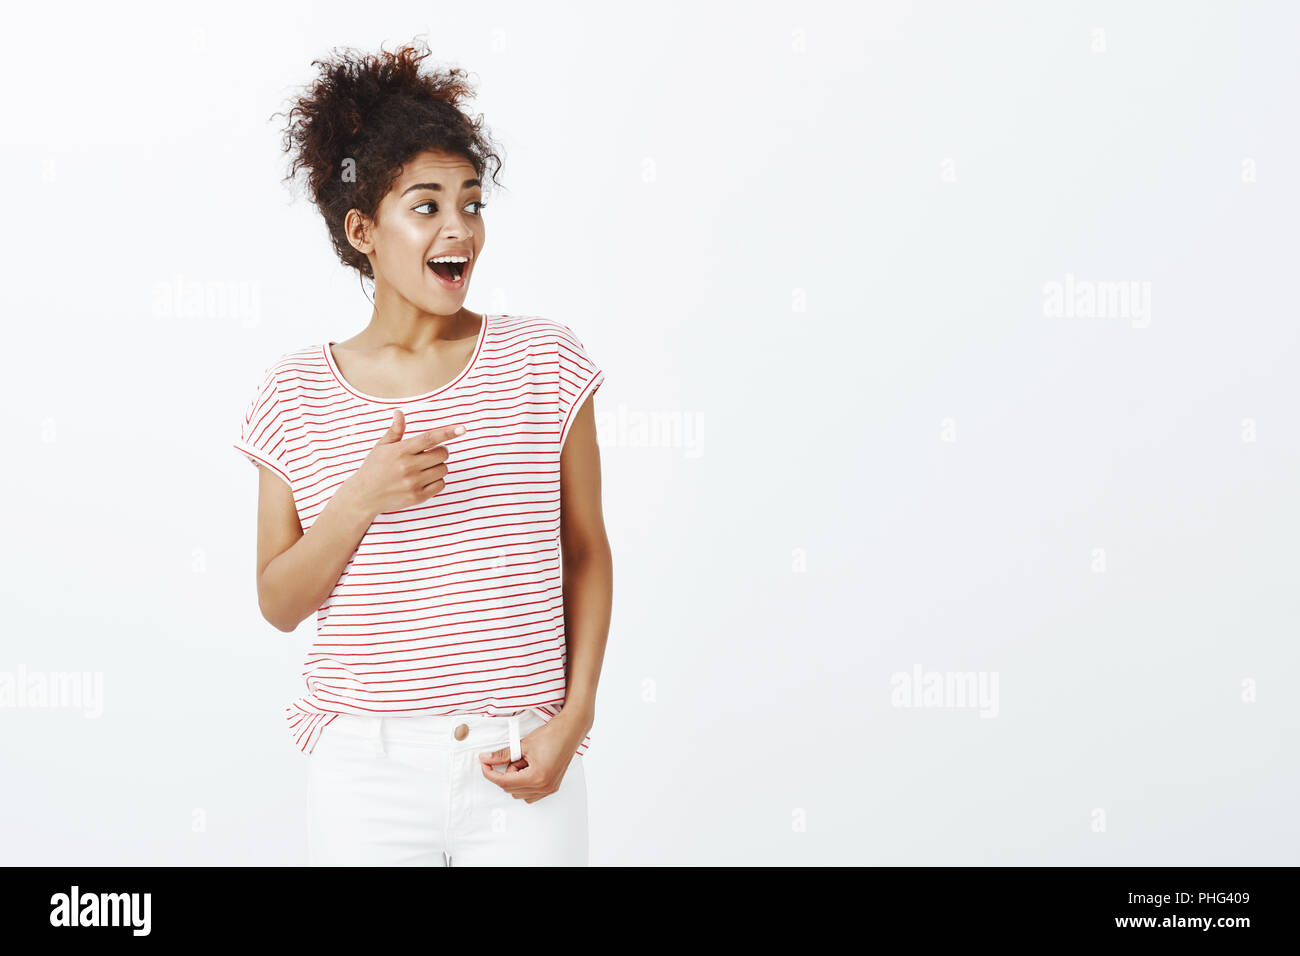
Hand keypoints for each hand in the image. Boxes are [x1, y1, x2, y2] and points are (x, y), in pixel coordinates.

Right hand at [339, 410, 468, 518]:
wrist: (363, 496)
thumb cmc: (373, 468)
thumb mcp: (381, 447)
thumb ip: (395, 431)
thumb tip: (399, 413)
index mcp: (400, 451)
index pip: (429, 438)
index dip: (447, 432)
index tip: (462, 428)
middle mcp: (408, 466)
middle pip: (442, 454)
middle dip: (441, 452)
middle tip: (430, 454)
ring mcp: (413, 483)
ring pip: (443, 469)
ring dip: (438, 467)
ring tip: (424, 468)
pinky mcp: (417, 497)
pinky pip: (441, 485)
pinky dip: (437, 481)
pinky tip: (425, 479)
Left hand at [478, 711, 587, 803]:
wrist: (570, 731)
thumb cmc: (551, 735)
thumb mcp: (523, 745)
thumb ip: (502, 755)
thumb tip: (487, 759)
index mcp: (536, 777)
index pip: (504, 782)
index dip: (490, 773)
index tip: (484, 765)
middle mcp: (544, 787)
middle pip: (510, 789)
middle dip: (506, 773)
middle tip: (514, 756)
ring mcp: (549, 789)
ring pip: (519, 793)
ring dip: (516, 779)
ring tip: (524, 761)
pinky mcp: (552, 787)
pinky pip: (530, 794)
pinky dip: (524, 784)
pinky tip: (529, 769)